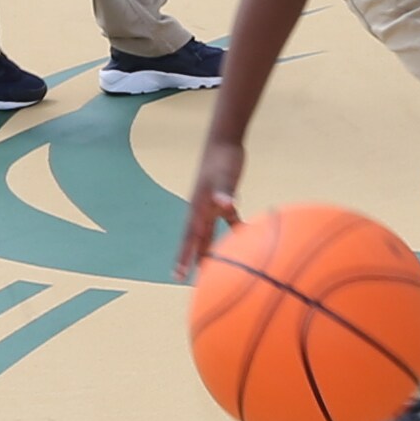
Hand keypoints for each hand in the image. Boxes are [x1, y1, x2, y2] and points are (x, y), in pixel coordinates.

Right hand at [176, 132, 245, 277]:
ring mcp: (212, 204)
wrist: (225, 140)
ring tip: (209, 267)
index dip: (183, 257)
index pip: (190, 238)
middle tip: (187, 280)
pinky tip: (242, 240)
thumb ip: (225, 192)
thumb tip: (227, 205)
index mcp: (199, 208)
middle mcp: (202, 209)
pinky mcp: (223, 198)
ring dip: (209, 249)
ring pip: (209, 233)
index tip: (177, 276)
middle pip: (196, 240)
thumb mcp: (224, 176)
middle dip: (191, 260)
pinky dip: (233, 230)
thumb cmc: (223, 158)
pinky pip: (227, 220)